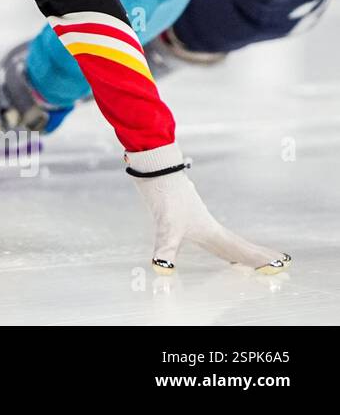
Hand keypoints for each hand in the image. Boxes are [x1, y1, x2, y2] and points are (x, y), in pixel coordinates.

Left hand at [130, 163, 289, 273]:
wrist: (157, 171)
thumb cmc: (166, 197)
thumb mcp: (166, 228)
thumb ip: (165, 249)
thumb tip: (161, 268)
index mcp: (211, 232)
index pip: (240, 250)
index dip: (258, 260)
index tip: (282, 265)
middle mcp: (209, 227)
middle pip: (239, 245)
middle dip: (257, 256)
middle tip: (281, 263)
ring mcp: (200, 220)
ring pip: (227, 238)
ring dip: (242, 248)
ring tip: (253, 257)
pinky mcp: (189, 216)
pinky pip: (212, 234)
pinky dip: (220, 241)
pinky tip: (214, 240)